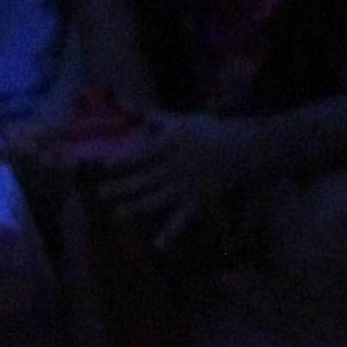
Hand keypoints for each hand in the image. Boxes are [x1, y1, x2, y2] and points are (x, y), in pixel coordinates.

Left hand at [99, 111, 263, 241]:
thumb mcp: (178, 119)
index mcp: (173, 144)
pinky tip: (157, 246)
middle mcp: (179, 166)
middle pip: (148, 179)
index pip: (145, 154)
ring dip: (139, 207)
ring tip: (118, 215)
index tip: (105, 167)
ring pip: (160, 198)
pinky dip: (171, 233)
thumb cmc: (207, 130)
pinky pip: (183, 219)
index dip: (125, 161)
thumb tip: (120, 100)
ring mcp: (189, 186)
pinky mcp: (199, 201)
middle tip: (101, 195)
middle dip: (124, 187)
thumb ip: (148, 115)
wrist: (245, 148)